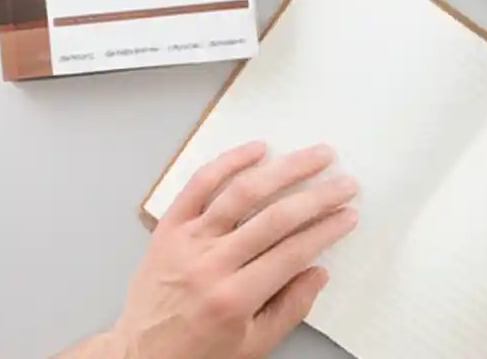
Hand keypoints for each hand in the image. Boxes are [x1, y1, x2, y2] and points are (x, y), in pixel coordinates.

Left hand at [66, 142, 358, 358]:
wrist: (138, 355)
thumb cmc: (196, 353)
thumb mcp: (253, 346)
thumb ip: (290, 309)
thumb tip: (319, 271)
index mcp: (233, 299)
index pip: (293, 252)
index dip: (327, 230)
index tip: (349, 215)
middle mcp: (210, 265)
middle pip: (275, 218)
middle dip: (318, 197)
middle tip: (345, 183)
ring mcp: (187, 242)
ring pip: (242, 193)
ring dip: (284, 170)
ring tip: (315, 156)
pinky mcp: (168, 228)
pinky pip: (198, 186)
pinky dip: (228, 162)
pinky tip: (256, 149)